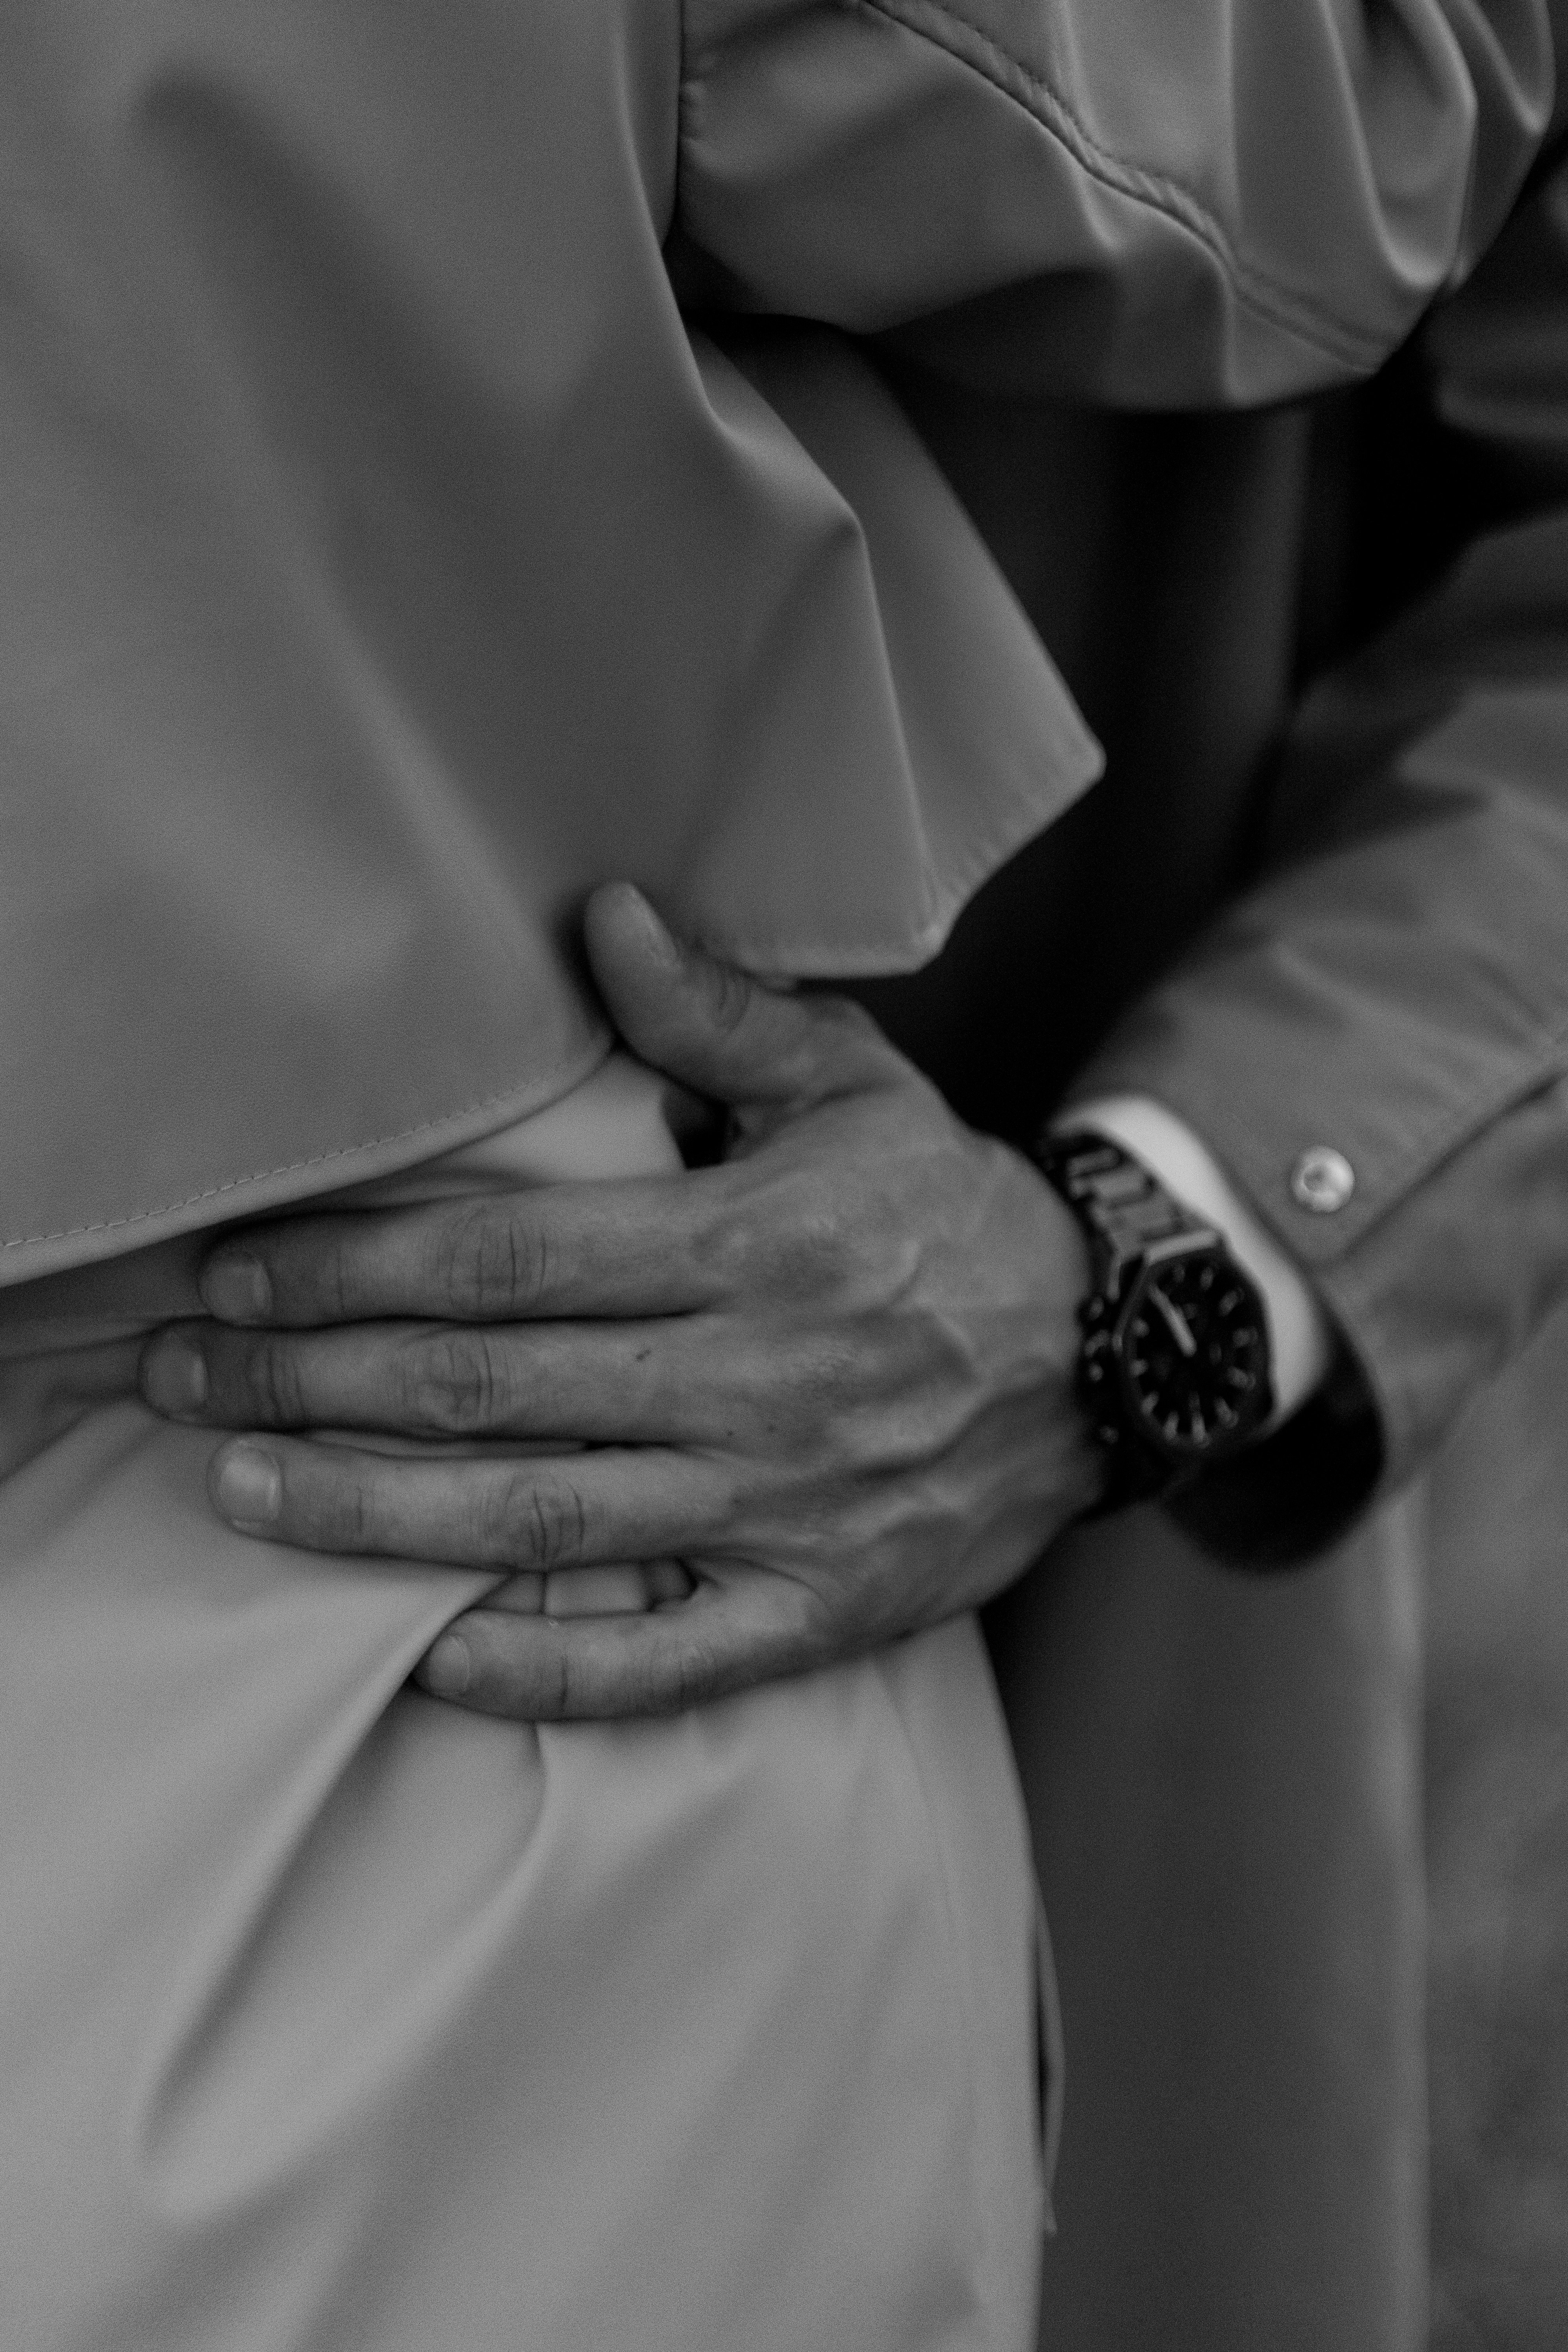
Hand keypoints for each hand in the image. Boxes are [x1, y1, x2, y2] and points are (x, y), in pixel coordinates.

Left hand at [139, 885, 1100, 1717]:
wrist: (1111, 1354)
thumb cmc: (949, 1209)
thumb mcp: (856, 1084)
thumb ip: (721, 1012)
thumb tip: (603, 916)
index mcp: (756, 1246)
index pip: (511, 1261)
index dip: (357, 1265)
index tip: (244, 1272)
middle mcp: (757, 1382)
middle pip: (490, 1390)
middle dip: (314, 1385)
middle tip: (186, 1382)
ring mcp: (784, 1511)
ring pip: (543, 1523)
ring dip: (374, 1516)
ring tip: (246, 1497)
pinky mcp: (817, 1608)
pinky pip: (657, 1665)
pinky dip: (536, 1667)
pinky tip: (424, 1654)